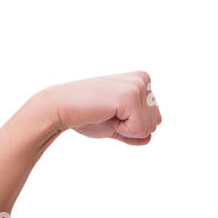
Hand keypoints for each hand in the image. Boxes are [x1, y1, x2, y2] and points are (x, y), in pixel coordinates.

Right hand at [37, 71, 161, 143]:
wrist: (61, 108)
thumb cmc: (86, 116)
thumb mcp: (115, 125)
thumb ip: (134, 131)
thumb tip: (150, 137)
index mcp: (141, 81)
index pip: (154, 119)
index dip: (132, 126)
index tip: (111, 114)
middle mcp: (142, 80)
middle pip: (155, 123)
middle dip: (132, 128)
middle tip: (108, 115)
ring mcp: (136, 86)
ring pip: (149, 127)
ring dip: (126, 129)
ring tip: (106, 114)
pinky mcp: (129, 96)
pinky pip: (140, 129)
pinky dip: (123, 131)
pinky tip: (107, 115)